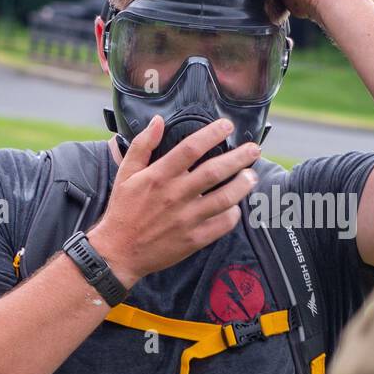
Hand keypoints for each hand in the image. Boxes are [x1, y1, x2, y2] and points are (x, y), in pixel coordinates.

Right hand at [87, 115, 260, 285]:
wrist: (118, 252)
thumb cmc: (123, 210)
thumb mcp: (126, 174)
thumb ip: (142, 146)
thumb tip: (158, 121)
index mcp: (159, 176)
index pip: (191, 148)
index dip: (212, 133)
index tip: (227, 125)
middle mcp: (175, 195)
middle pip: (215, 171)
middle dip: (239, 157)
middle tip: (254, 149)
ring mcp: (186, 218)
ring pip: (224, 198)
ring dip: (243, 185)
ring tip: (252, 175)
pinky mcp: (194, 239)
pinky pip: (222, 224)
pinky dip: (233, 214)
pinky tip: (236, 206)